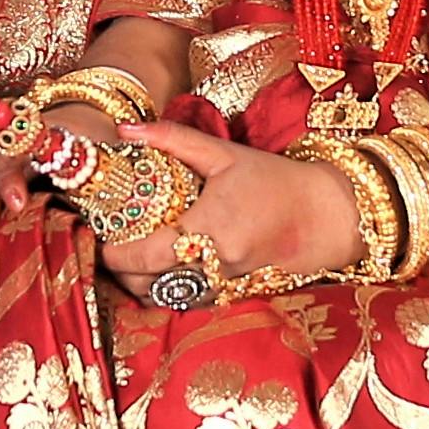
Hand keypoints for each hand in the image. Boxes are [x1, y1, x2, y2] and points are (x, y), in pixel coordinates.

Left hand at [91, 124, 361, 300]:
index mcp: (210, 229)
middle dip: (121, 271)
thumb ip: (172, 139)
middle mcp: (215, 265)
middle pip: (147, 284)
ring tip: (130, 257)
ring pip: (165, 298)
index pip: (144, 255)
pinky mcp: (232, 296)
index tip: (100, 239)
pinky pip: (187, 301)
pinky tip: (161, 268)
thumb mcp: (224, 154)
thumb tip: (123, 128)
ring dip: (142, 283)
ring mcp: (225, 286)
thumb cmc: (276, 182)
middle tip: (110, 246)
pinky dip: (167, 289)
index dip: (114, 253)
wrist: (328, 216)